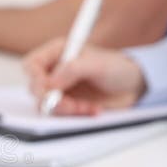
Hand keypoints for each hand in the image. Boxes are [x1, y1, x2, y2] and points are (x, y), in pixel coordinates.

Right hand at [24, 38, 146, 114]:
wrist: (134, 86)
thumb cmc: (118, 67)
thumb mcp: (98, 64)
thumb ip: (72, 70)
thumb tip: (51, 82)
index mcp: (58, 52)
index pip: (32, 65)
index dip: (36, 78)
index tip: (49, 88)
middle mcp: (55, 70)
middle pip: (36, 87)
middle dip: (53, 98)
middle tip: (70, 104)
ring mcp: (60, 87)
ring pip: (46, 104)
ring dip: (66, 109)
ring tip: (86, 107)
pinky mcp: (68, 102)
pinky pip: (61, 113)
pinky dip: (75, 114)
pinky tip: (91, 109)